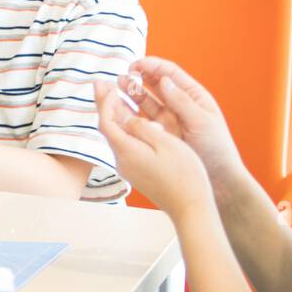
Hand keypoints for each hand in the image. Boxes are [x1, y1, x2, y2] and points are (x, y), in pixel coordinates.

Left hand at [94, 79, 213, 222]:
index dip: (105, 101)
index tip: (107, 84)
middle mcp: (122, 161)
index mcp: (127, 151)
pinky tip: (130, 120)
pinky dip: (124, 128)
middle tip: (100, 83)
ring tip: (114, 96)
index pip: (107, 121)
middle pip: (107, 128)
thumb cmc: (184, 174)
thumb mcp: (166, 143)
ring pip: (115, 136)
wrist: (191, 208)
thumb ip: (142, 128)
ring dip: (114, 115)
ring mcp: (128, 169)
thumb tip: (125, 116)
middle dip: (105, 104)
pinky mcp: (136, 173)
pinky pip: (125, 145)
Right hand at [115, 56, 244, 189]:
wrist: (219, 180)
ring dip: (131, 93)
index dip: (152, 66)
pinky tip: (118, 110)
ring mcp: (167, 120)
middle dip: (137, 77)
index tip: (134, 65)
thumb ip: (182, 101)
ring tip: (115, 89)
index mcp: (193, 96)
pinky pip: (142, 120)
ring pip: (145, 101)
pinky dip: (130, 114)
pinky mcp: (159, 135)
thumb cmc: (217, 149)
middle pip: (154, 84)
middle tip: (121, 77)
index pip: (170, 73)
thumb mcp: (202, 122)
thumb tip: (163, 80)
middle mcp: (178, 105)